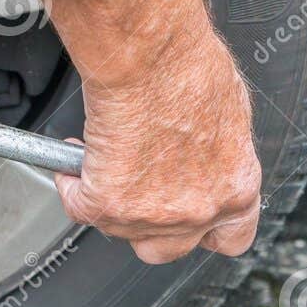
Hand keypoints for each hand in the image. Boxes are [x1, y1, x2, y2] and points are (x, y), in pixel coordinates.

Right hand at [44, 0, 259, 263]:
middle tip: (134, 189)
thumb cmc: (187, 68)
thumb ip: (214, 153)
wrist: (149, 58)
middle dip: (146, 224)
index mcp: (236, 187)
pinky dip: (70, 184)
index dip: (203, 231)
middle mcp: (199, 210)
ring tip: (103, 159)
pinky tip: (74, 157)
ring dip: (106, 199)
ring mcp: (154, 215)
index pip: (230, 240)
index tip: (189, 217)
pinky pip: (78, 205)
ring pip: (118, 229)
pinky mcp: (109, 206)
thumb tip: (199, 152)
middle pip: (165, 248)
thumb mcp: (226, 113)